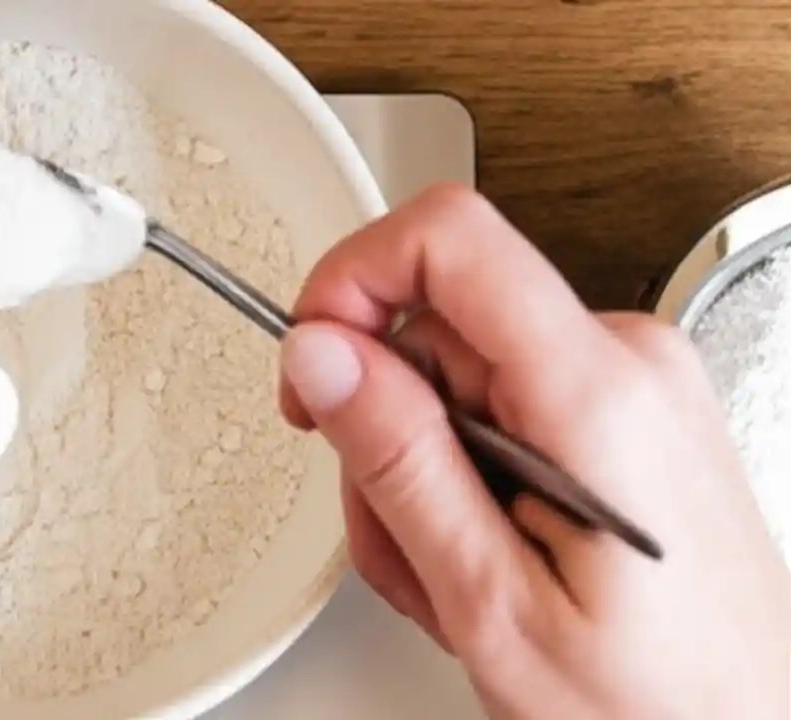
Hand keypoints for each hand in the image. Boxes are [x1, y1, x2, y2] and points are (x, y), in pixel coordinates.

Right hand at [279, 184, 790, 718]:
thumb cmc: (657, 705)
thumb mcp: (492, 600)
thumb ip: (401, 462)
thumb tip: (322, 354)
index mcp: (598, 393)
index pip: (450, 239)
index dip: (352, 279)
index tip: (313, 360)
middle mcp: (628, 363)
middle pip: (434, 330)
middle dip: (385, 435)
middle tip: (406, 540)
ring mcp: (631, 387)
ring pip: (453, 379)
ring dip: (421, 477)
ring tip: (456, 574)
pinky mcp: (621, 414)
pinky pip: (497, 407)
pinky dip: (466, 481)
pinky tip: (488, 556)